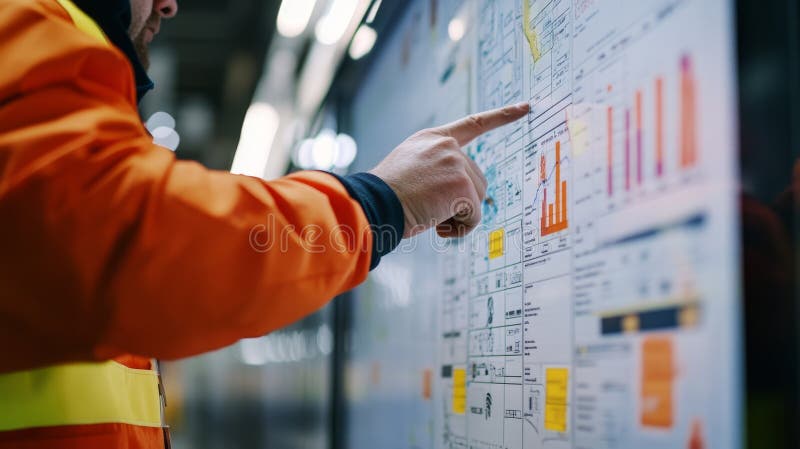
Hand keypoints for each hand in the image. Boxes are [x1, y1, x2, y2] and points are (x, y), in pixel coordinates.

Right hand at [370, 102, 529, 237]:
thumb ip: (435, 169)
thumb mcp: (408, 170)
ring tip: (429, 215)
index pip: (473, 123)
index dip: (501, 116)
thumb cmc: (383, 197)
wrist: (372, 205)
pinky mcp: (462, 187)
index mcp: (432, 139)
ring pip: (477, 200)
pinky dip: (460, 229)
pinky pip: (474, 217)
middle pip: (476, 180)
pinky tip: (436, 225)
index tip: (526, 107)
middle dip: (458, 202)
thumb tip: (463, 196)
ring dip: (457, 216)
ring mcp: (456, 164)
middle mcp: (447, 146)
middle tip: (428, 209)